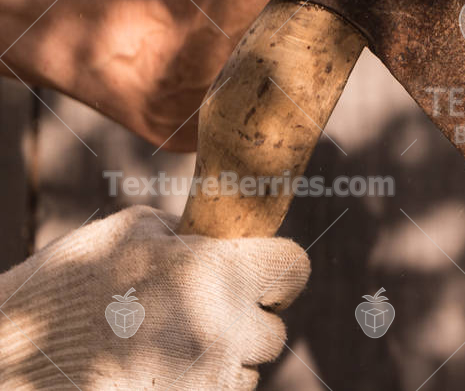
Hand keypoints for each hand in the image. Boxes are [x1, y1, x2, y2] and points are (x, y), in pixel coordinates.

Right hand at [0, 206, 309, 389]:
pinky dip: (205, 385)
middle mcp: (223, 329)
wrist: (16, 367)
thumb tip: (228, 238)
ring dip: (226, 358)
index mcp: (214, 272)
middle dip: (247, 320)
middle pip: (274, 329)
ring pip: (250, 369)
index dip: (277, 268)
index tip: (262, 272)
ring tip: (171, 346)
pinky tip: (162, 372)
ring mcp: (210, 379)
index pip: (294, 267)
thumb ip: (195, 235)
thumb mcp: (131, 233)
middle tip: (203, 312)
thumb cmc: (67, 290)